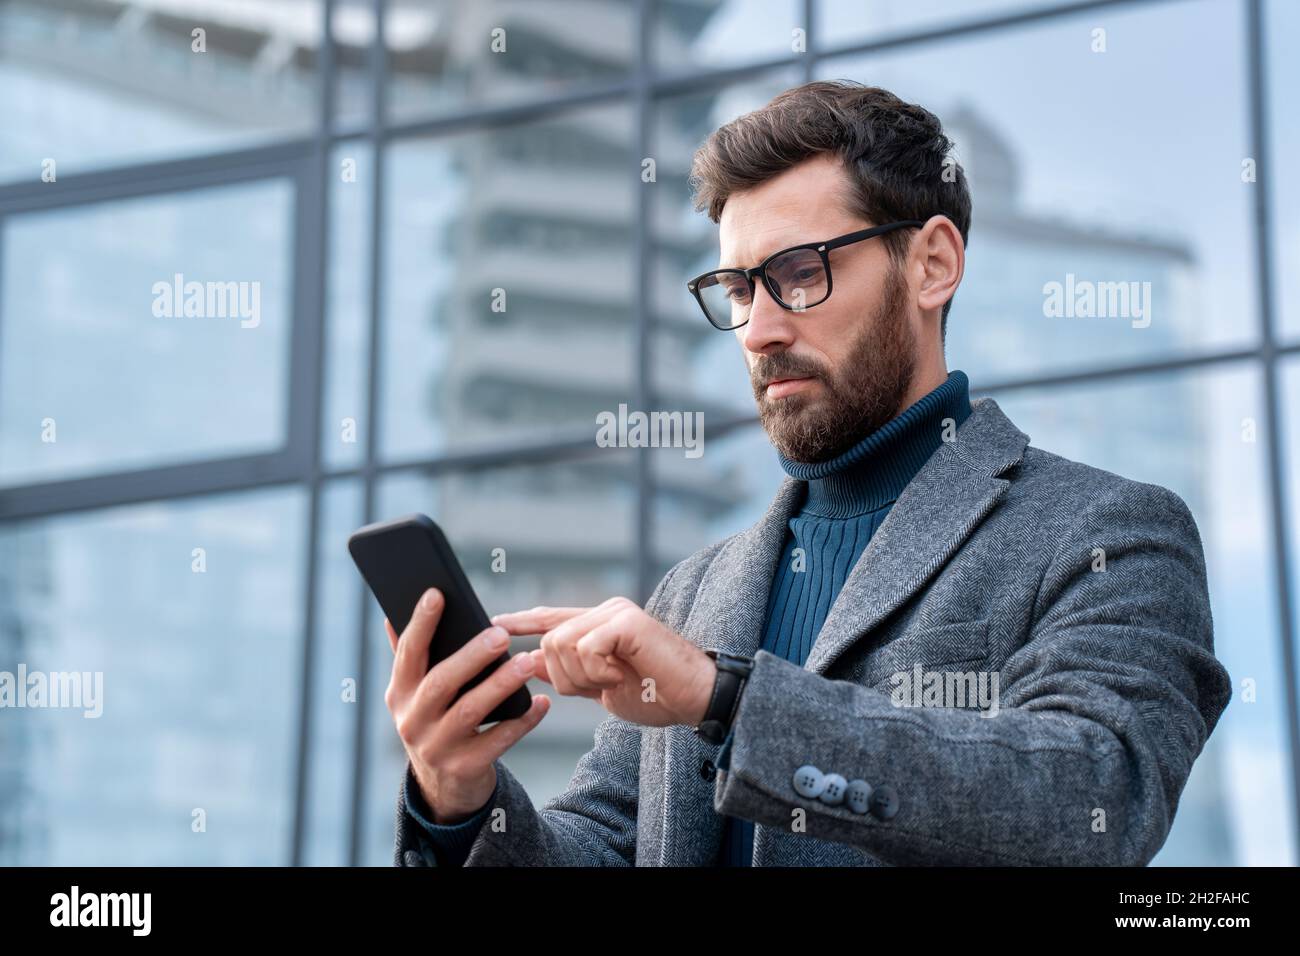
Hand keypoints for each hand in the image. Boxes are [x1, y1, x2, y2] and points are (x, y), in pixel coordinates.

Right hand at [384, 587, 549, 822]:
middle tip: (501, 634)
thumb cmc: (437, 722)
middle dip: (471, 656)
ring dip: (500, 685)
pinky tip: (541, 702)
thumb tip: (390, 615)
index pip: (407, 653)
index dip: (420, 623)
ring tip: (529, 662)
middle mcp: (412, 721)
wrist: (444, 787)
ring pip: (470, 711)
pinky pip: (498, 741)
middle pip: (441, 683)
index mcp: (400, 693)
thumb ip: (409, 658)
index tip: (437, 593)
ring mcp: (436, 747)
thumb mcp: (415, 695)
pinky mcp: (464, 768)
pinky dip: (522, 721)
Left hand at [491, 597, 716, 728]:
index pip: (551, 617)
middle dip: (564, 676)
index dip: (521, 621)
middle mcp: (606, 611)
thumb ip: (568, 673)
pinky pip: (585, 647)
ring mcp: (616, 612)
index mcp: (599, 624)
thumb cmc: (656, 694)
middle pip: (549, 641)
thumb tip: (527, 662)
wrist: (694, 698)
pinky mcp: (627, 621)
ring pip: (562, 644)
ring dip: (582, 675)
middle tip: (599, 686)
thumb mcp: (601, 687)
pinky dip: (598, 671)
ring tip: (613, 680)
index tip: (495, 623)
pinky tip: (621, 675)